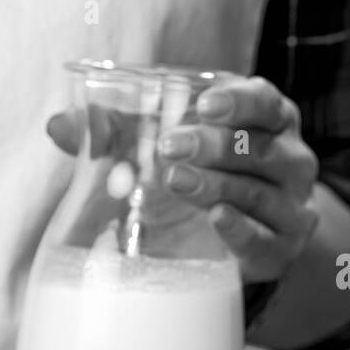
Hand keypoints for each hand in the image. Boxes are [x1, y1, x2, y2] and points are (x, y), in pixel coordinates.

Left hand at [47, 76, 319, 283]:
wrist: (238, 242)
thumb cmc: (199, 180)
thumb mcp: (164, 152)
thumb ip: (115, 135)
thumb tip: (58, 124)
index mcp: (268, 121)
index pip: (265, 101)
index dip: (238, 101)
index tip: (203, 104)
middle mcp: (289, 158)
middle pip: (260, 146)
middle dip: (213, 145)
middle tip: (168, 148)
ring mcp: (291, 205)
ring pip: (261, 190)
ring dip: (217, 184)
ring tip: (175, 181)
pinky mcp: (282, 248)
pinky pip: (266, 238)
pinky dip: (241, 228)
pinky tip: (216, 218)